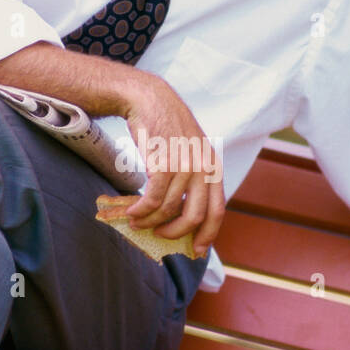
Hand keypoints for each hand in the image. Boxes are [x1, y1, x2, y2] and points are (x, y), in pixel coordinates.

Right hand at [120, 71, 224, 257]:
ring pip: (168, 209)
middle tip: (159, 236)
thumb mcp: (190, 151)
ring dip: (150, 221)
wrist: (148, 99)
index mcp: (213, 167)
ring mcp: (184, 166)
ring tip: (137, 222)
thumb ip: (193, 178)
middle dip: (176, 233)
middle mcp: (203, 168)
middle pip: (195, 216)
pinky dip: (141, 212)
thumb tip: (184, 212)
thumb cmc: (165, 128)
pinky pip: (152, 200)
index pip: (218, 210)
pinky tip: (131, 213)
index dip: (208, 234)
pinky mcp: (163, 164)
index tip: (196, 250)